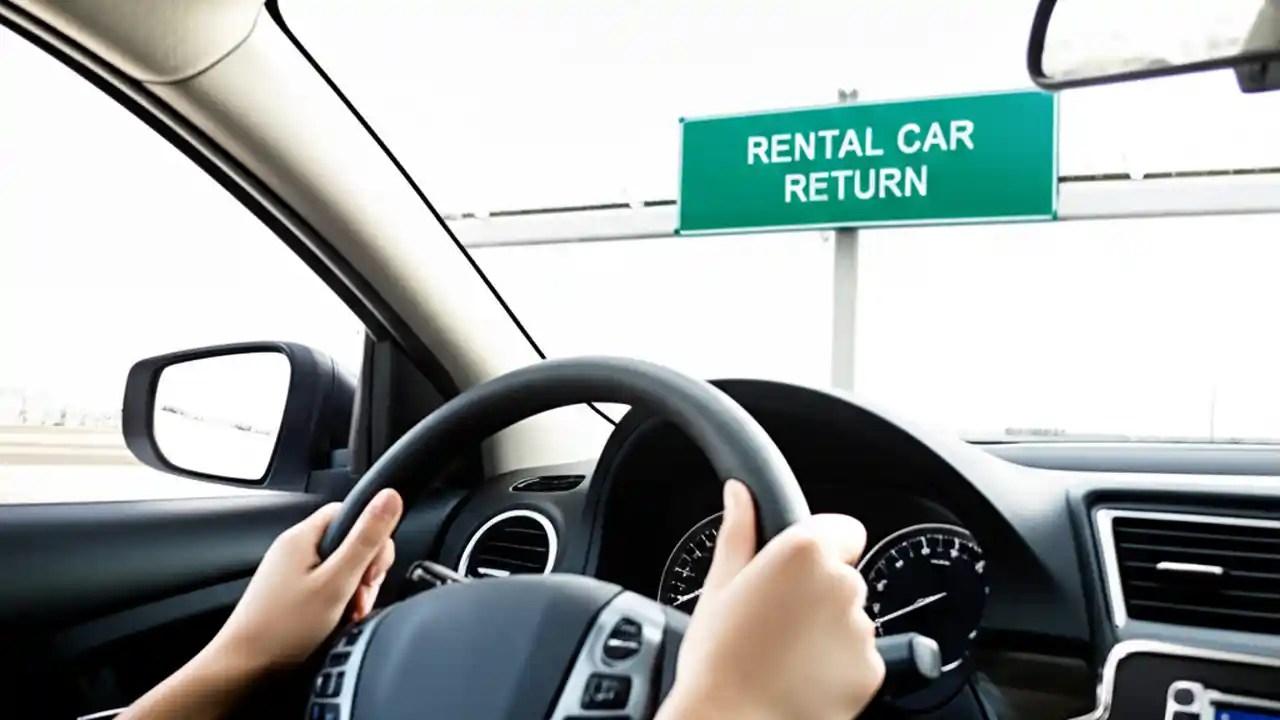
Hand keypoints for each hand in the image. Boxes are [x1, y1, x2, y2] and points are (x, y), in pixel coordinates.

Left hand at [121, 489, 403, 719]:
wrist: (244, 668)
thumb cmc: (284, 628)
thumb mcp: (337, 581)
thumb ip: (366, 539)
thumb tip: (390, 496)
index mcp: (303, 536)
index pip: (351, 512)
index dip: (372, 537)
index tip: (373, 568)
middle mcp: (295, 549)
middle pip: (349, 542)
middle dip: (365, 571)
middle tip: (361, 597)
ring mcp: (291, 571)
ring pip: (341, 567)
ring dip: (354, 590)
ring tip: (348, 614)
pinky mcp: (291, 592)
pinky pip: (327, 586)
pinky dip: (339, 601)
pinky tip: (338, 620)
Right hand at [657, 480, 883, 719]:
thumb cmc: (718, 658)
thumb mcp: (720, 586)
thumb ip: (739, 531)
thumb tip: (740, 493)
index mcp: (804, 554)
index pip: (845, 529)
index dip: (823, 547)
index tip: (796, 570)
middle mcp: (842, 585)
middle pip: (845, 576)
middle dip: (820, 592)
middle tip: (778, 619)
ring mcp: (861, 630)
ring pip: (852, 618)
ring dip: (829, 629)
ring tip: (785, 653)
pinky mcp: (871, 670)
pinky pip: (860, 656)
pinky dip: (838, 665)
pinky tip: (801, 676)